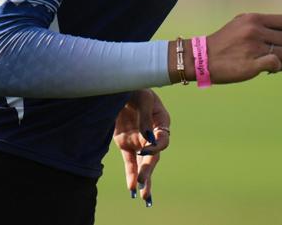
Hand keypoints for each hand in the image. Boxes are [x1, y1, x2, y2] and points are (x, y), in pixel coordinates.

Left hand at [113, 89, 169, 206]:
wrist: (118, 85)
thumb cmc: (135, 87)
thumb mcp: (142, 97)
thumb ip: (146, 117)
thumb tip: (148, 137)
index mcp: (162, 123)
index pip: (163, 141)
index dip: (155, 147)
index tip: (144, 150)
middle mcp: (152, 135)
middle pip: (153, 156)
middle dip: (148, 170)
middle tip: (143, 183)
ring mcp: (139, 141)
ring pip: (142, 164)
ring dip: (143, 179)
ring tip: (144, 196)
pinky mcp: (126, 144)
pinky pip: (129, 162)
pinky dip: (130, 175)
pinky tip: (132, 189)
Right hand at [206, 13, 281, 82]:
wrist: (202, 58)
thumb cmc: (223, 42)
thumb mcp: (240, 23)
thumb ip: (259, 23)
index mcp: (254, 19)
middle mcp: (255, 30)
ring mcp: (254, 48)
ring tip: (276, 65)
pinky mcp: (251, 64)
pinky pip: (276, 63)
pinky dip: (277, 67)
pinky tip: (270, 70)